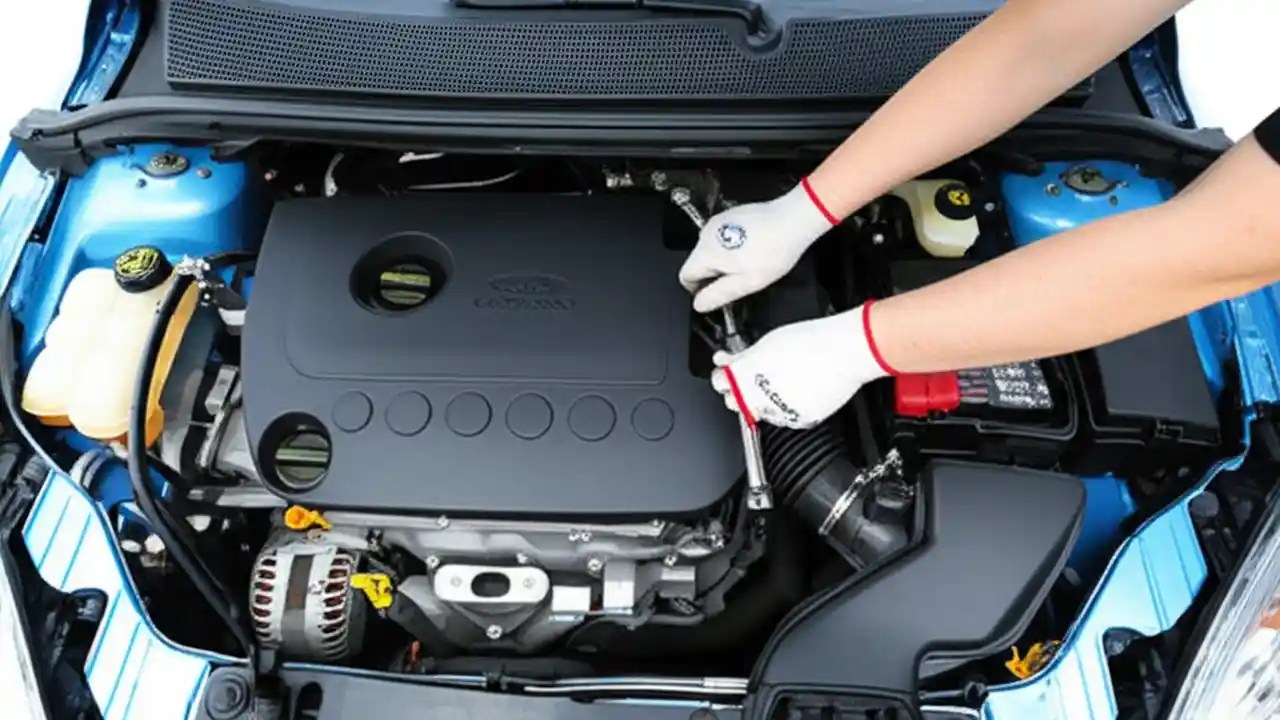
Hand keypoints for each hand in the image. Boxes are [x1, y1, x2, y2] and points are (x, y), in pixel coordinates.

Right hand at [679, 181, 835, 312]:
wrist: (791, 220)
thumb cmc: (773, 249)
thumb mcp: (746, 283)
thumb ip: (718, 295)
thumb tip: (699, 304)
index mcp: (706, 251)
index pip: (685, 276)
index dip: (697, 289)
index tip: (713, 293)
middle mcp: (707, 233)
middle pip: (699, 262)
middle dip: (715, 273)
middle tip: (741, 277)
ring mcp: (718, 221)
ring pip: (712, 249)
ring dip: (726, 259)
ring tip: (751, 260)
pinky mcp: (730, 215)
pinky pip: (723, 236)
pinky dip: (733, 244)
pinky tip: (753, 247)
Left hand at [711, 304, 893, 428]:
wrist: (842, 353)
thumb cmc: (809, 342)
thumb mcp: (765, 342)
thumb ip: (742, 357)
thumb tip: (728, 362)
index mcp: (744, 377)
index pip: (720, 383)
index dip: (724, 374)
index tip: (729, 369)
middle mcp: (758, 400)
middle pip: (735, 402)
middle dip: (739, 390)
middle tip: (751, 376)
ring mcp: (778, 413)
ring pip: (761, 411)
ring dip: (763, 399)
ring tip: (781, 380)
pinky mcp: (799, 421)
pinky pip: (785, 417)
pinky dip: (786, 406)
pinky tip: (796, 389)